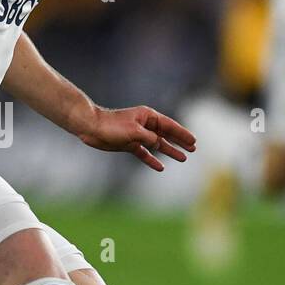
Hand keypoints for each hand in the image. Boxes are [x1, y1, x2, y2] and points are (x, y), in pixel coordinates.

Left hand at [78, 105, 195, 171]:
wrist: (91, 128)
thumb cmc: (112, 126)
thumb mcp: (134, 132)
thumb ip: (149, 138)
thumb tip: (159, 143)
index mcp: (148, 117)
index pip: (170, 126)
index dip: (182, 134)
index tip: (194, 141)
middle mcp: (145, 125)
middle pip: (166, 134)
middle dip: (180, 141)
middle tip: (193, 149)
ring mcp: (137, 135)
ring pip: (158, 144)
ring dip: (170, 150)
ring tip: (183, 158)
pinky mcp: (129, 144)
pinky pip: (144, 153)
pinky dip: (152, 160)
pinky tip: (160, 167)